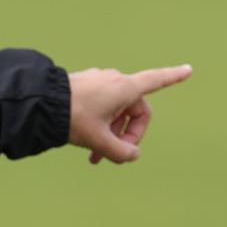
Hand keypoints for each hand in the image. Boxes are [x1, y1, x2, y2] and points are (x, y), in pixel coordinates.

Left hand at [68, 64, 192, 163]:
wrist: (39, 102)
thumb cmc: (72, 117)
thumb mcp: (99, 139)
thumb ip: (121, 151)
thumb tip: (133, 154)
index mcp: (124, 87)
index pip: (156, 80)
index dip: (173, 76)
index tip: (188, 69)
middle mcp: (114, 80)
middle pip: (134, 110)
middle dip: (127, 135)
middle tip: (113, 156)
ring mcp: (98, 81)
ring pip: (115, 112)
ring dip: (111, 134)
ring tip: (96, 157)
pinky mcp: (84, 86)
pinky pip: (101, 107)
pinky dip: (99, 125)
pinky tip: (87, 145)